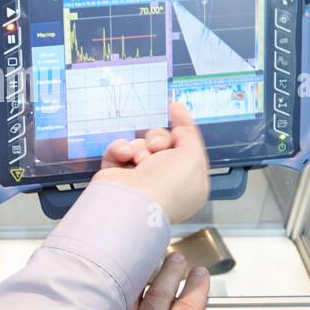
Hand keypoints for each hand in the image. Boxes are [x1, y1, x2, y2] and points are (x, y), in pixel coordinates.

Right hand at [93, 101, 209, 223]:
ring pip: (140, 145)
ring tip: (138, 159)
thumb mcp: (193, 156)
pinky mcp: (116, 176)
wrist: (132, 202)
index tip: (175, 107)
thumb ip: (189, 136)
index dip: (183, 127)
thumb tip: (178, 126)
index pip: (187, 147)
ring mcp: (139, 179)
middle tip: (157, 147)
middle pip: (162, 143)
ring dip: (140, 147)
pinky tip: (123, 156)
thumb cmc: (169, 184)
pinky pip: (119, 150)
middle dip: (158, 139)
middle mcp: (165, 181)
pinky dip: (120, 149)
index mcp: (189, 181)